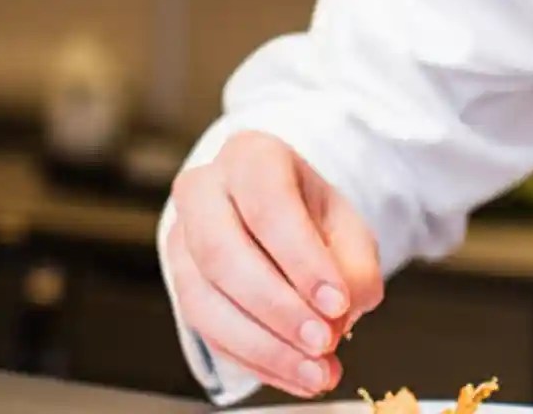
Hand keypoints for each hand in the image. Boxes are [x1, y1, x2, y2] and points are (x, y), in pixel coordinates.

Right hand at [166, 131, 383, 398]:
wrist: (276, 219)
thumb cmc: (310, 217)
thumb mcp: (348, 229)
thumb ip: (354, 269)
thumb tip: (338, 317)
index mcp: (251, 157)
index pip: (268, 203)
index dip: (301, 258)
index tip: (337, 302)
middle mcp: (204, 190)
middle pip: (222, 251)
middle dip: (277, 307)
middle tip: (323, 342)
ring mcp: (182, 237)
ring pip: (205, 299)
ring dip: (264, 345)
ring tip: (315, 370)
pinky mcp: (177, 284)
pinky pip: (207, 332)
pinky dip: (255, 361)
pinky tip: (295, 374)